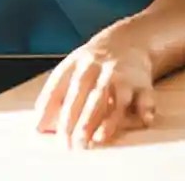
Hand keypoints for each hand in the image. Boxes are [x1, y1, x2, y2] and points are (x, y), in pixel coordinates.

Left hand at [35, 27, 156, 148]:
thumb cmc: (92, 64)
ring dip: (106, 119)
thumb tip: (39, 127)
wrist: (128, 40)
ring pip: (113, 97)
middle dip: (76, 120)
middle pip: (84, 94)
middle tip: (69, 144)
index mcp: (74, 64)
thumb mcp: (71, 69)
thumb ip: (55, 95)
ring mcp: (120, 74)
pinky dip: (145, 108)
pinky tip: (143, 120)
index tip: (40, 129)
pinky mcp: (142, 83)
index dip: (48, 107)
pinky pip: (144, 96)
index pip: (58, 86)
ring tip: (97, 139)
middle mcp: (96, 68)